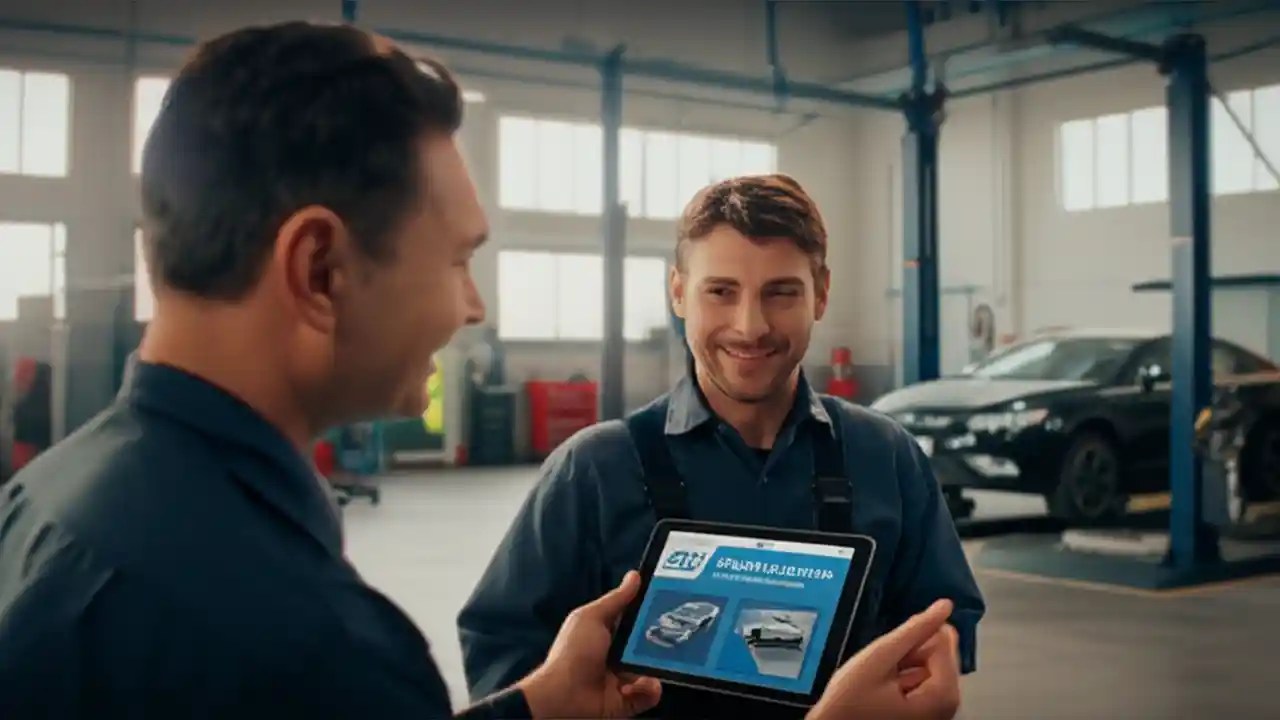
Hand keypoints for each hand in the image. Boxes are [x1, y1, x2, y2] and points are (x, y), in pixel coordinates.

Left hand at [518, 572, 661, 718]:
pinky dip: (648, 689)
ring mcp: (625, 677)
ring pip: (654, 668)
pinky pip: (651, 692)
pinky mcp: (630, 700)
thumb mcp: (592, 617)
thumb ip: (616, 599)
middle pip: (650, 643)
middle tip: (674, 636)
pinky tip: (634, 685)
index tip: (669, 603)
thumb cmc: (574, 652)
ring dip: (653, 667)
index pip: (636, 619)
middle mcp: (618, 654)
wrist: (564, 695)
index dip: (650, 612)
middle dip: (662, 640)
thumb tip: (635, 575)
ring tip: (645, 666)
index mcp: (608, 632)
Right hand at [807, 599, 960, 719]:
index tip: (889, 656)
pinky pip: (923, 682)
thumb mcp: (879, 658)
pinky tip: (882, 689)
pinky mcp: (924, 714)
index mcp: (944, 695)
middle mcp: (949, 707)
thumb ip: (914, 630)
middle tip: (882, 669)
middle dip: (911, 653)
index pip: (944, 640)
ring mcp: (937, 713)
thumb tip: (944, 605)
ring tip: (880, 680)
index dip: (913, 639)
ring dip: (904, 665)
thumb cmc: (850, 702)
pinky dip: (903, 678)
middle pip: (940, 654)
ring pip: (929, 666)